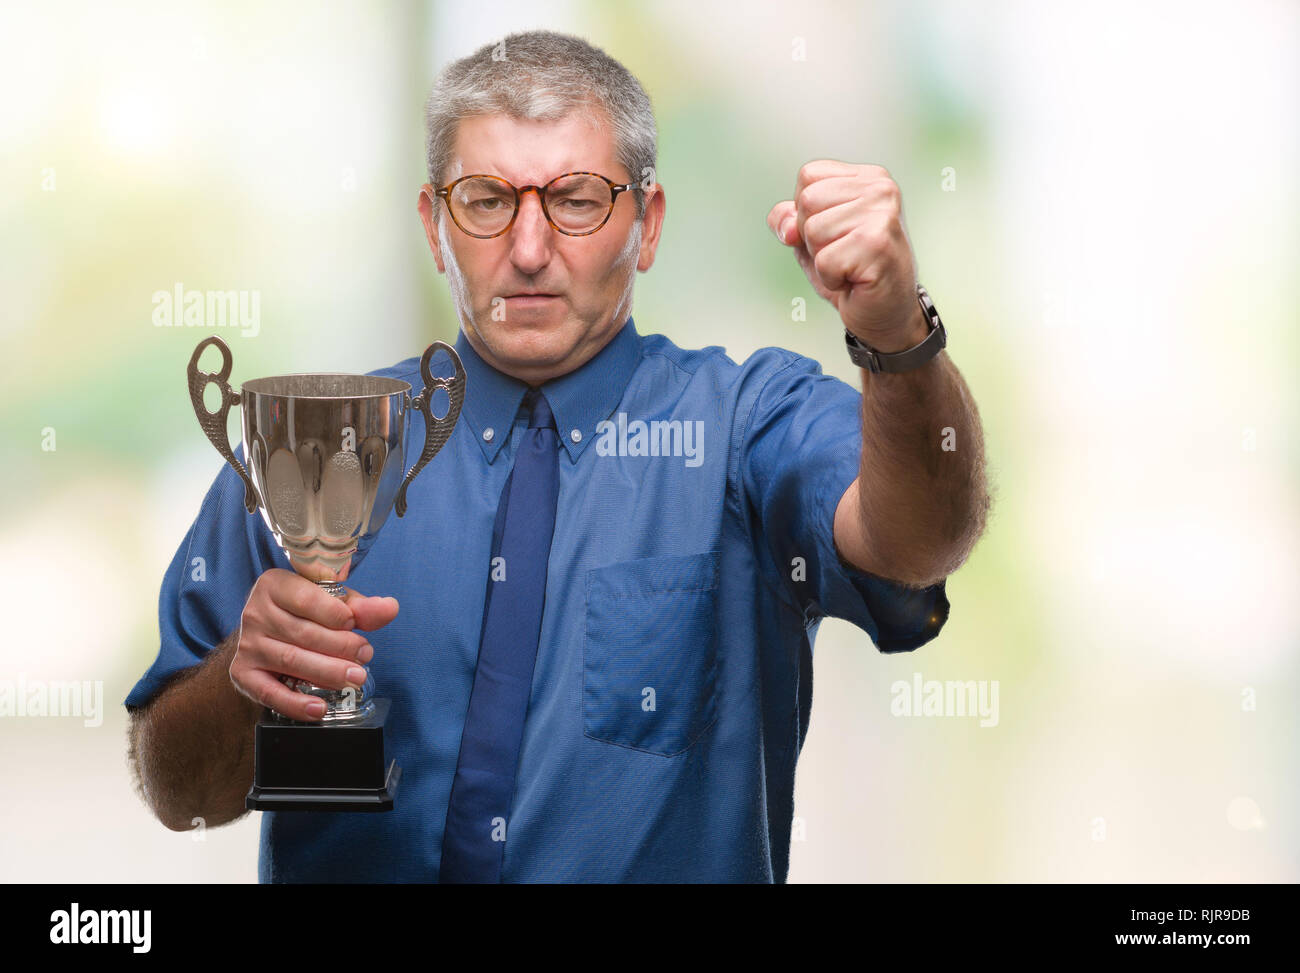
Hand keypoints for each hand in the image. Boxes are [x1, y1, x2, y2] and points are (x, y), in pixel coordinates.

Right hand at [229, 568, 399, 721]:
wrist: (266, 635)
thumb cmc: (304, 613)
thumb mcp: (332, 602)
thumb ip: (361, 607)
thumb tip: (389, 608)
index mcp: (275, 585)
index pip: (307, 599)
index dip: (336, 615)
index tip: (355, 625)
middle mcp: (256, 613)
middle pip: (303, 633)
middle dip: (341, 647)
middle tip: (365, 656)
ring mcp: (248, 645)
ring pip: (291, 660)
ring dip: (327, 673)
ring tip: (355, 678)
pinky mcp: (244, 674)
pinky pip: (269, 693)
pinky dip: (295, 704)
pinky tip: (319, 708)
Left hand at [767, 160, 926, 350]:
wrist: (886, 312)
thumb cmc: (850, 271)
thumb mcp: (811, 238)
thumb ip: (788, 219)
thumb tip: (786, 227)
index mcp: (867, 178)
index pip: (808, 176)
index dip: (805, 212)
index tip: (833, 233)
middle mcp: (880, 189)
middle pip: (807, 200)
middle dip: (812, 237)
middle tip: (842, 253)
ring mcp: (882, 214)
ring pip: (813, 230)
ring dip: (822, 259)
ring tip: (849, 265)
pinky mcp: (878, 244)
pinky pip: (824, 261)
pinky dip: (831, 278)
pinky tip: (854, 279)